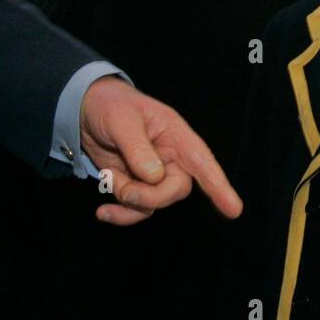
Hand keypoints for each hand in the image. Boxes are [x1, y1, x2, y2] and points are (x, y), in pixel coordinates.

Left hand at [79, 77, 241, 225]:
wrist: (86, 109)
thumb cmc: (110, 105)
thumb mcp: (121, 120)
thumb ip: (137, 147)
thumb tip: (154, 177)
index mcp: (175, 135)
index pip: (202, 162)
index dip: (219, 186)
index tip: (234, 209)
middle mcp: (171, 158)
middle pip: (176, 189)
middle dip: (150, 196)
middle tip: (123, 189)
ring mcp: (154, 175)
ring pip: (155, 203)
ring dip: (129, 201)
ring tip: (108, 179)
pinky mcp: (136, 186)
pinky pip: (137, 209)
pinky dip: (121, 213)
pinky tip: (104, 212)